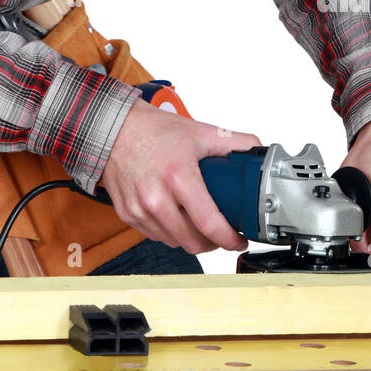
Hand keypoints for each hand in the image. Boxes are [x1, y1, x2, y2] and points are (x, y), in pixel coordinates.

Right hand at [99, 98, 260, 253]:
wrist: (113, 128)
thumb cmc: (153, 130)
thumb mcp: (198, 132)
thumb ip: (233, 142)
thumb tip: (257, 151)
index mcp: (178, 176)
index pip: (209, 223)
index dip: (229, 239)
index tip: (238, 240)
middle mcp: (156, 197)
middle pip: (193, 241)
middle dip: (212, 242)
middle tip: (220, 232)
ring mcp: (139, 208)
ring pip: (174, 242)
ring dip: (190, 239)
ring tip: (198, 225)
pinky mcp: (127, 213)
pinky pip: (155, 236)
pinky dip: (169, 232)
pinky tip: (175, 217)